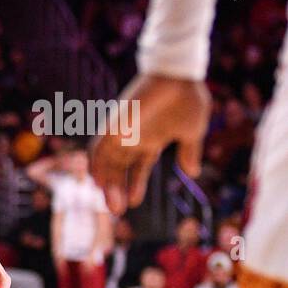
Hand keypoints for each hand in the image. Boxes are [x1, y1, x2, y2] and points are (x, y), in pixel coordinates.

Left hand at [90, 73, 209, 214]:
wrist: (178, 75)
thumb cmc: (187, 100)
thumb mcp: (192, 131)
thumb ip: (189, 152)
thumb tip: (192, 173)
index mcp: (151, 141)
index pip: (138, 169)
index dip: (134, 186)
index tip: (132, 204)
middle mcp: (133, 139)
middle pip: (119, 169)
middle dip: (116, 190)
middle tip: (116, 212)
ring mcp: (122, 132)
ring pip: (107, 162)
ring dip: (106, 183)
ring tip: (110, 204)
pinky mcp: (114, 124)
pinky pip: (99, 146)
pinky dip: (95, 162)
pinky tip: (95, 178)